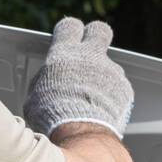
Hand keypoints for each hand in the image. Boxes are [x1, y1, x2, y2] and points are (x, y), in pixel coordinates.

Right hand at [23, 17, 133, 138]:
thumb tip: (45, 81)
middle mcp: (91, 57)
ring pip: (110, 67)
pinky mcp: (125, 90)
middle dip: (95, 37)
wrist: (82, 133)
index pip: (69, 27)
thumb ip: (44, 81)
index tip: (68, 39)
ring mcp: (111, 72)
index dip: (69, 32)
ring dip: (103, 78)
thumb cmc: (53, 117)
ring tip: (92, 101)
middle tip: (90, 52)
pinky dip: (113, 98)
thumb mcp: (35, 96)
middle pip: (100, 31)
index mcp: (65, 54)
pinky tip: (103, 113)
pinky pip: (119, 89)